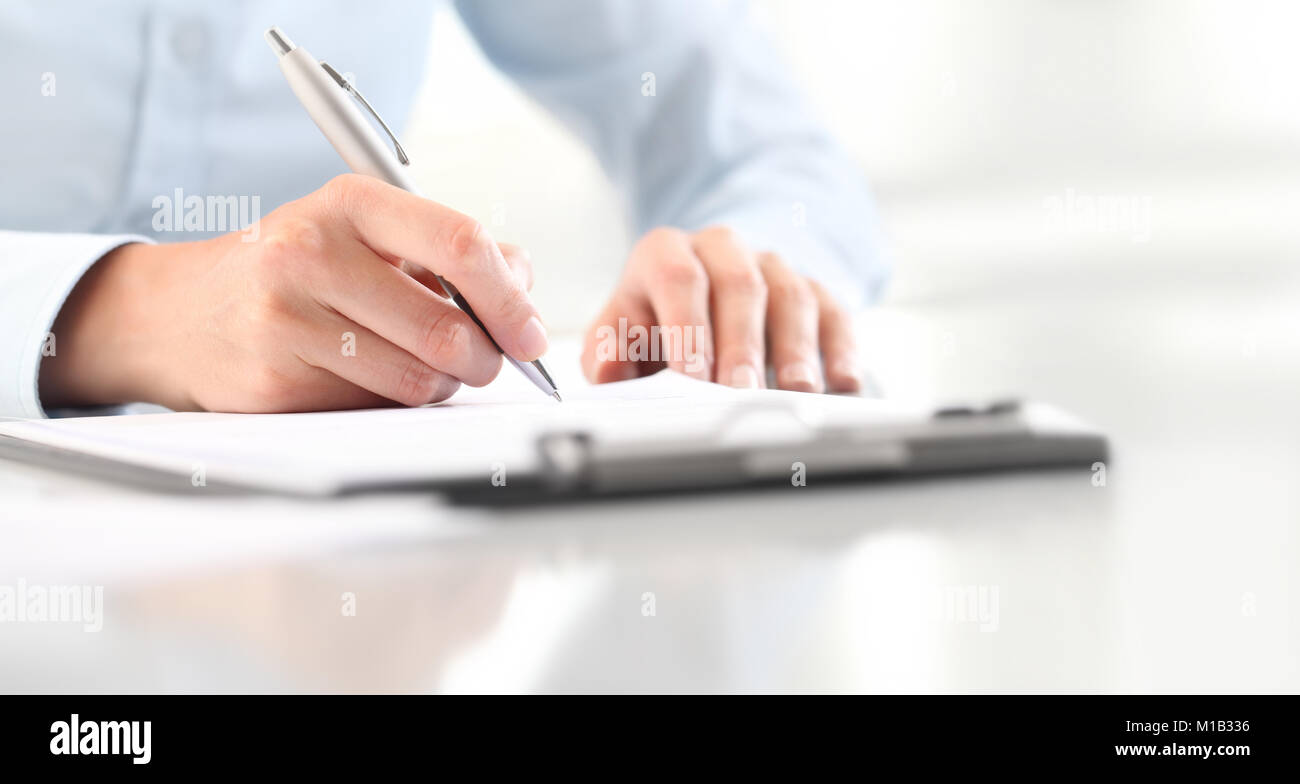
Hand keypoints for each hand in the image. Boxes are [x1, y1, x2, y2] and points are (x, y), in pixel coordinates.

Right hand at [40, 174, 544, 411]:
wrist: (180, 314)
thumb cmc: (295, 270)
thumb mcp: (365, 233)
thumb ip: (449, 251)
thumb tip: (522, 282)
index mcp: (351, 203)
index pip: (459, 244)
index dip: (510, 299)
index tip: (531, 335)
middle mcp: (313, 251)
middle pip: (447, 329)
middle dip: (484, 359)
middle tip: (484, 363)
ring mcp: (287, 316)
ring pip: (418, 378)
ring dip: (441, 385)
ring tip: (421, 367)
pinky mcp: (275, 377)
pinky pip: (375, 406)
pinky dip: (393, 402)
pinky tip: (368, 378)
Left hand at [581, 226, 860, 392]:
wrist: (703, 290)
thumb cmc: (656, 322)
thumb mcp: (621, 330)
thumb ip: (608, 350)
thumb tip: (608, 373)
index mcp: (668, 253)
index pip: (679, 279)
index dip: (687, 328)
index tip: (691, 379)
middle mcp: (724, 250)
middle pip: (740, 287)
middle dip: (742, 345)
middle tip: (741, 393)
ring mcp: (774, 267)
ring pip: (791, 297)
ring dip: (795, 348)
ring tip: (796, 392)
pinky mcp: (816, 291)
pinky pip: (834, 313)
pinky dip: (841, 350)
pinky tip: (843, 384)